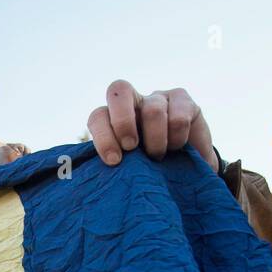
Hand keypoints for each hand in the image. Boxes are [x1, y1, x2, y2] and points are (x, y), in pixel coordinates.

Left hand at [87, 80, 218, 171]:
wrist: (190, 180)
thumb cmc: (153, 180)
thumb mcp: (129, 178)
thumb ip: (112, 172)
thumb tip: (81, 179)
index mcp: (114, 121)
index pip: (99, 116)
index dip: (103, 135)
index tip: (113, 160)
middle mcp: (135, 105)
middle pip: (119, 90)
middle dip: (123, 121)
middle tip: (131, 147)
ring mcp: (160, 100)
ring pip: (153, 110)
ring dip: (156, 141)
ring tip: (159, 158)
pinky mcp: (185, 102)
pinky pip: (178, 116)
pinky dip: (178, 138)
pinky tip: (179, 148)